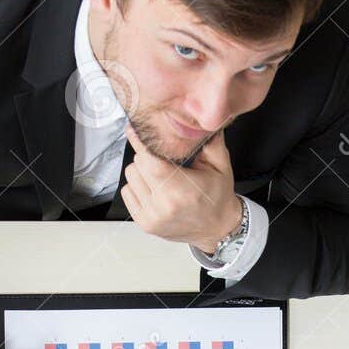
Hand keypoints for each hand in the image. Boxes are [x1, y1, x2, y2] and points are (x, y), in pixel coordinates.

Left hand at [120, 126, 241, 251]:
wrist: (218, 229)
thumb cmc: (218, 197)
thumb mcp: (221, 165)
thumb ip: (210, 141)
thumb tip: (200, 118)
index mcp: (182, 190)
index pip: (149, 160)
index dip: (140, 143)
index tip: (136, 130)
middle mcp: (164, 206)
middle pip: (137, 165)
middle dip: (147, 158)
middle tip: (165, 162)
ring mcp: (152, 217)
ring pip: (130, 177)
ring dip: (142, 172)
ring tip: (160, 177)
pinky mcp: (145, 224)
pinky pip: (127, 193)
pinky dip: (137, 187)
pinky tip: (154, 190)